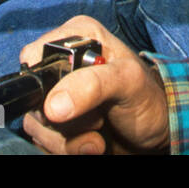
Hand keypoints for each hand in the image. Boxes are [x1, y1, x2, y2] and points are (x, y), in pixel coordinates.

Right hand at [19, 15, 170, 154]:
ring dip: (67, 139)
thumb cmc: (148, 99)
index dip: (46, 84)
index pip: (34, 57)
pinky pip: (43, 142)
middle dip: (63, 118)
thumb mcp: (128, 82)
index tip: (71, 100)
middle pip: (33, 96)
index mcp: (75, 38)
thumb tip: (53, 105)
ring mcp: (57, 96)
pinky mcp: (57, 123)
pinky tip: (92, 144)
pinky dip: (67, 150)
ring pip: (36, 124)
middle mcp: (62, 64)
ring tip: (98, 133)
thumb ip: (93, 85)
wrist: (155, 134)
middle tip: (97, 118)